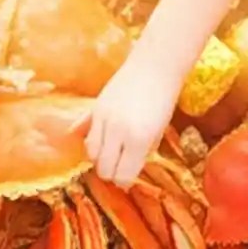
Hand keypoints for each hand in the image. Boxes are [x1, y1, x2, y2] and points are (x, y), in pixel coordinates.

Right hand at [83, 53, 181, 186]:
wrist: (154, 67)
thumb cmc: (164, 100)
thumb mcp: (159, 132)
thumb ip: (142, 153)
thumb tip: (128, 171)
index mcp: (138, 140)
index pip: (123, 174)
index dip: (125, 181)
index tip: (128, 180)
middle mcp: (117, 132)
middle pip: (104, 167)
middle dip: (111, 173)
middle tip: (119, 170)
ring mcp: (102, 119)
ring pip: (91, 152)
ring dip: (99, 158)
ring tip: (110, 155)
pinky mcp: (94, 108)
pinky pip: (83, 131)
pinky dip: (86, 139)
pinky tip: (94, 142)